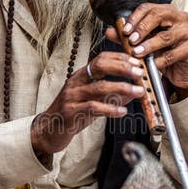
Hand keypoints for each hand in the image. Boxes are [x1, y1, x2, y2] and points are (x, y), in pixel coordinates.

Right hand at [30, 52, 145, 157]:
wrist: (48, 130)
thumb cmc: (71, 113)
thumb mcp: (93, 101)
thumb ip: (112, 95)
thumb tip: (133, 91)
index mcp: (81, 76)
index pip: (101, 59)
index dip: (120, 58)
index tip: (136, 63)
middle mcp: (76, 82)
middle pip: (100, 66)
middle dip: (122, 68)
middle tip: (139, 74)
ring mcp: (72, 96)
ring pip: (99, 87)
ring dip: (122, 88)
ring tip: (138, 92)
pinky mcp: (71, 111)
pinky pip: (93, 107)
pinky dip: (110, 108)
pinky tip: (122, 111)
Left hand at [108, 3, 187, 93]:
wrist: (181, 71)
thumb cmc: (163, 52)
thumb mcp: (144, 42)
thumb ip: (128, 36)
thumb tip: (109, 31)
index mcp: (168, 12)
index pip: (149, 8)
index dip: (135, 18)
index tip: (125, 30)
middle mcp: (180, 18)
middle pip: (158, 16)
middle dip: (142, 28)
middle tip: (131, 40)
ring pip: (165, 37)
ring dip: (148, 45)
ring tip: (137, 53)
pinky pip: (173, 54)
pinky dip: (160, 60)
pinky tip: (152, 64)